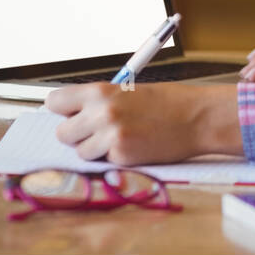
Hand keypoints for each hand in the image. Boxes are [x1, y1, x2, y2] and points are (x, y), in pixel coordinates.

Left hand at [45, 82, 241, 164]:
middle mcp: (101, 113)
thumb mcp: (128, 92)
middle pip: (62, 133)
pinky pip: (103, 162)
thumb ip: (99, 102)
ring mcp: (111, 137)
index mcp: (100, 92)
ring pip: (80, 152)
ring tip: (120, 139)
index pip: (55, 102)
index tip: (71, 115)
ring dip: (95, 150)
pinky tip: (134, 146)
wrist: (198, 117)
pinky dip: (115, 158)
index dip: (63, 110)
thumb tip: (73, 117)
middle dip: (77, 135)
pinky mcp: (122, 156)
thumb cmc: (168, 102)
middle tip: (98, 131)